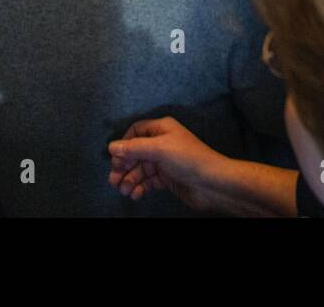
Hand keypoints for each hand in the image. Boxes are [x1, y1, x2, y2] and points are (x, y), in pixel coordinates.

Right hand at [107, 117, 232, 212]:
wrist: (212, 183)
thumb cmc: (188, 159)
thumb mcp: (159, 149)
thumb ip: (134, 148)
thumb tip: (111, 147)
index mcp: (161, 129)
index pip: (135, 132)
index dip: (124, 145)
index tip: (115, 159)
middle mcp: (162, 143)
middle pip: (135, 153)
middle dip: (124, 166)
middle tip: (113, 180)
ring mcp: (164, 162)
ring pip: (140, 169)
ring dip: (130, 179)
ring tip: (124, 191)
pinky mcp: (167, 178)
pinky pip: (148, 181)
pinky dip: (140, 187)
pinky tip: (135, 194)